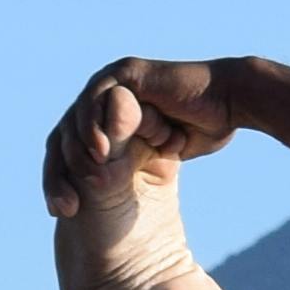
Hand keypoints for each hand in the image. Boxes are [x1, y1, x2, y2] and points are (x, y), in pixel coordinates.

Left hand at [38, 55, 289, 220]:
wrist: (232, 102)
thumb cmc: (204, 130)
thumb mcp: (156, 162)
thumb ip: (130, 170)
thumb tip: (111, 202)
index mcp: (105, 123)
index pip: (69, 155)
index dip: (62, 183)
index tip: (64, 215)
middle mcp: (101, 102)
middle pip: (62, 140)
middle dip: (57, 176)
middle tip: (62, 210)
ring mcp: (110, 85)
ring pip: (71, 123)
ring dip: (72, 158)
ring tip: (80, 189)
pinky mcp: (123, 74)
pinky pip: (93, 101)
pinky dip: (91, 127)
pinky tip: (97, 154)